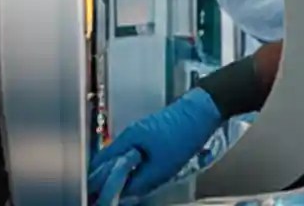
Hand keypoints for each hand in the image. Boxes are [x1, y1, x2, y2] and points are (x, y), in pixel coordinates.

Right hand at [88, 88, 223, 201]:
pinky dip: (140, 165)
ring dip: (128, 172)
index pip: (100, 162)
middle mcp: (131, 134)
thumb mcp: (162, 167)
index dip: (98, 180)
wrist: (206, 109)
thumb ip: (140, 182)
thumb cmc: (185, 133)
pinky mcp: (154, 133)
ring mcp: (142, 132)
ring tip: (135, 186)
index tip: (101, 194)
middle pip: (112, 161)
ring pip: (127, 158)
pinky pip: (139, 153)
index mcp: (127, 138)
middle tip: (121, 193)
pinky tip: (150, 174)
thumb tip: (124, 194)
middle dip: (114, 178)